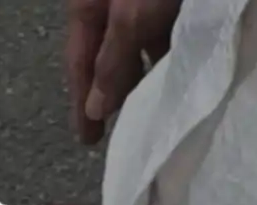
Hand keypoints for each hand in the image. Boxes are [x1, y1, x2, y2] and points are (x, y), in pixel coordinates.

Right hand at [67, 0, 182, 143]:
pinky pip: (166, 32)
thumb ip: (113, 59)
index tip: (89, 139)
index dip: (82, 103)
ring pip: (138, 44)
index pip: (78, 62)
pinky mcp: (169, 0)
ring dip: (145, 78)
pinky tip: (178, 74)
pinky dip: (169, 56)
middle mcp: (110, 4)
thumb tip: (94, 110)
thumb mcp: (131, 15)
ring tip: (152, 110)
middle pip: (106, 56)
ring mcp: (141, 0)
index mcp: (88, 4)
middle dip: (114, 94)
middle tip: (121, 130)